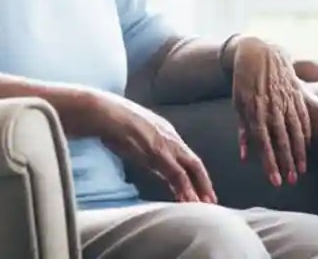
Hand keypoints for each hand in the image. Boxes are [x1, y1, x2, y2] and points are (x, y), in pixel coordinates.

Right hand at [82, 91, 216, 203]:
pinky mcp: (158, 153)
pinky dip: (185, 188)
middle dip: (204, 182)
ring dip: (197, 189)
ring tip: (205, 204)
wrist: (106, 113)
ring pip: (189, 170)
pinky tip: (188, 200)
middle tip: (211, 200)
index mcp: (166, 132)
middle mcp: (171, 138)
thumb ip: (146, 146)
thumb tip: (149, 159)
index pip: (186, 156)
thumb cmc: (114, 122)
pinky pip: (177, 174)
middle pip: (194, 163)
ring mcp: (166, 145)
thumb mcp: (136, 133)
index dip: (194, 173)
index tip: (200, 187)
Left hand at [230, 37, 310, 186]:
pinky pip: (304, 118)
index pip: (263, 143)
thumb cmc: (244, 80)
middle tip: (290, 182)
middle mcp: (272, 107)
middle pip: (281, 141)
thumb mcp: (238, 103)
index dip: (269, 163)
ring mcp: (286, 100)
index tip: (274, 180)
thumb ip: (243, 130)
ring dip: (299, 153)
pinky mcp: (297, 94)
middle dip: (286, 163)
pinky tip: (308, 148)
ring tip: (301, 171)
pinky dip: (306, 133)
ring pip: (295, 132)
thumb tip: (244, 156)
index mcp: (255, 110)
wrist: (259, 51)